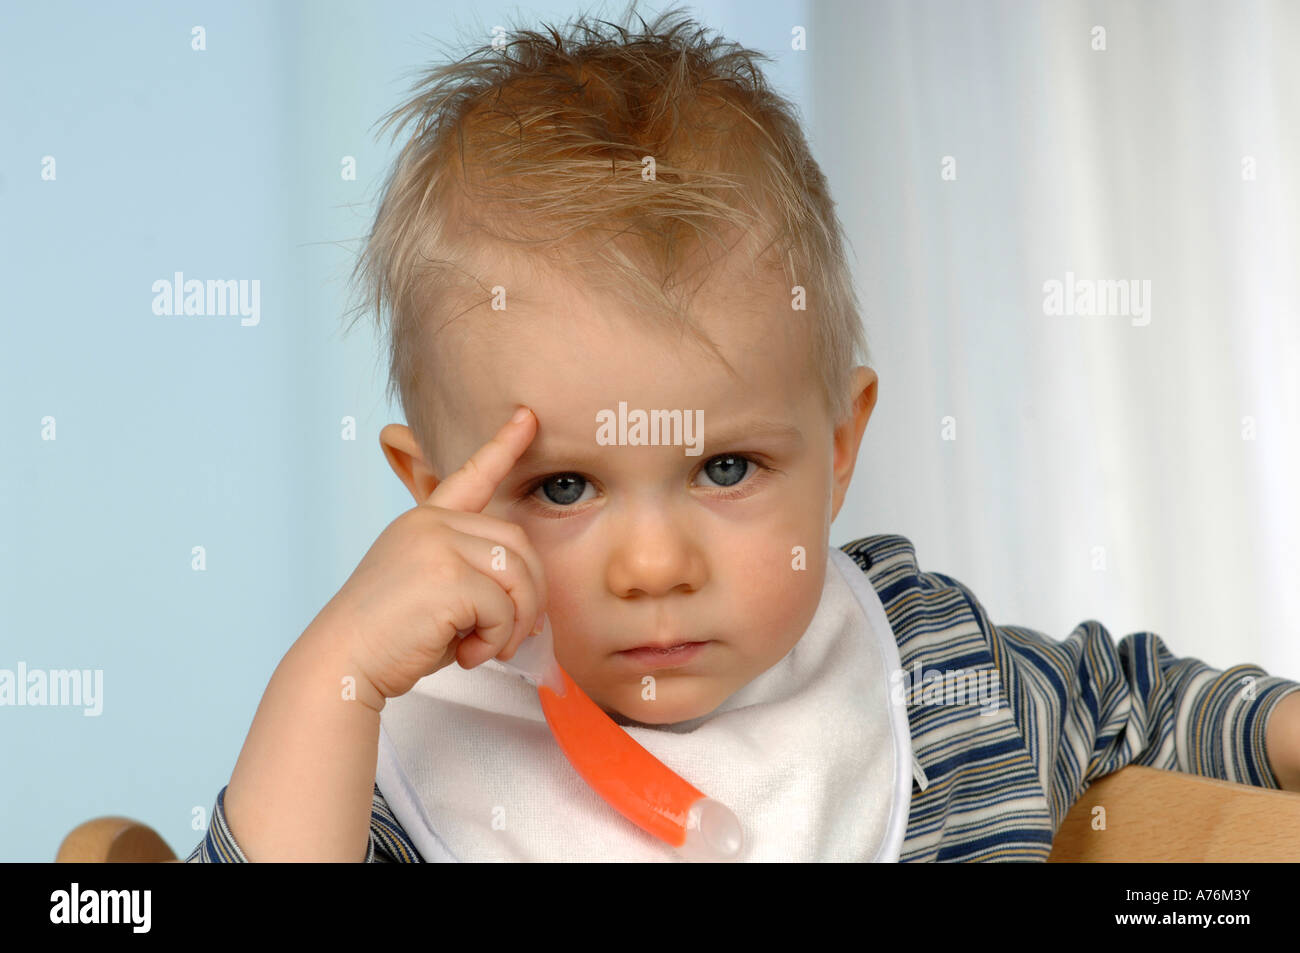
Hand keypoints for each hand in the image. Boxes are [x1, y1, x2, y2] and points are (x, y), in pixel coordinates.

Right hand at [310, 407, 549, 702]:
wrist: (344, 664)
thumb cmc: (392, 639)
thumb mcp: (431, 589)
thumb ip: (473, 575)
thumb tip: (534, 603)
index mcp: (424, 521)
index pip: (470, 476)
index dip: (503, 446)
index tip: (527, 417)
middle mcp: (431, 523)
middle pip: (518, 543)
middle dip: (529, 596)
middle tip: (510, 638)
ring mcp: (437, 544)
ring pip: (517, 574)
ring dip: (516, 622)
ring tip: (492, 648)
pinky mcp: (447, 577)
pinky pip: (503, 607)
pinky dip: (497, 639)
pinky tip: (468, 654)